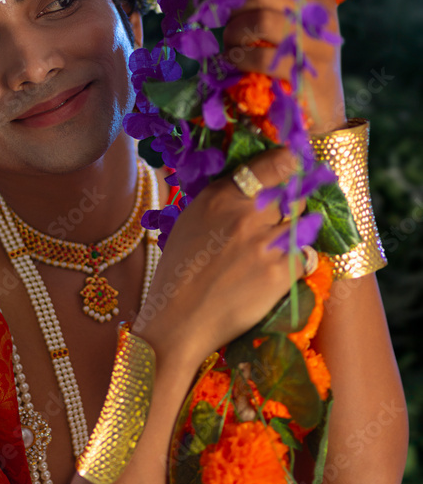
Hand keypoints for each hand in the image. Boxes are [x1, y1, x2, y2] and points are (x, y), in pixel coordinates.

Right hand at [133, 149, 303, 378]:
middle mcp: (246, 214)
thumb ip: (225, 197)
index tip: (296, 164)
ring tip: (277, 245)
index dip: (291, 163)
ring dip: (297, 231)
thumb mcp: (193, 219)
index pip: (274, 163)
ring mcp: (266, 244)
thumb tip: (258, 181)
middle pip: (295, 193)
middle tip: (283, 215)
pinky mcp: (281, 274)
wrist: (179, 320)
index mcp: (221, 196)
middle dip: (294, 202)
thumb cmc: (180, 270)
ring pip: (304, 223)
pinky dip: (296, 261)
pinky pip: (305, 256)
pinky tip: (277, 270)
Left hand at [223, 0, 346, 132]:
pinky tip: (235, 61)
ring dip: (234, 33)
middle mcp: (321, 13)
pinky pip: (263, 57)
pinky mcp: (306, 75)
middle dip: (235, 7)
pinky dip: (240, 58)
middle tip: (229, 24)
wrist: (321, 111)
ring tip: (231, 44)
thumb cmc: (295, 61)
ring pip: (261, 20)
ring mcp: (316, 45)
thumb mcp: (291, 22)